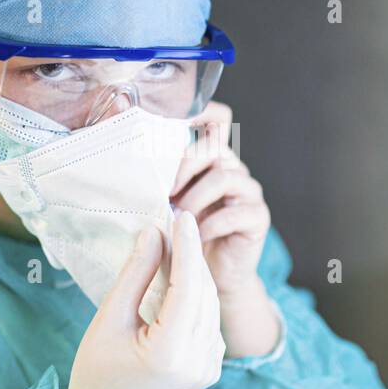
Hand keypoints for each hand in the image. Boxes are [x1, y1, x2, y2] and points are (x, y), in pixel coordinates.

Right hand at [62, 210, 225, 388]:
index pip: (188, 287)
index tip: (182, 216)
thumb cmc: (97, 370)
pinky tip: (183, 275)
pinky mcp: (212, 368)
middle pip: (203, 293)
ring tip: (177, 243)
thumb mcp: (109, 318)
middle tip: (177, 221)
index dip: (187, 248)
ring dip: (196, 272)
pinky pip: (210, 320)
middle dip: (191, 254)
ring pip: (210, 304)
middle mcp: (198, 361)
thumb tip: (154, 233)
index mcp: (170, 353)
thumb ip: (136, 274)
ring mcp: (209, 367)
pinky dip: (199, 294)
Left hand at [170, 101, 269, 294]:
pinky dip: (208, 226)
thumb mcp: (170, 204)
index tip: (174, 119)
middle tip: (163, 193)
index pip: (216, 120)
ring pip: (222, 176)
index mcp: (213, 158)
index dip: (201, 112)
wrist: (213, 277)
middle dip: (182, 167)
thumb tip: (129, 165)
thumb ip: (162, 182)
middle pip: (212, 147)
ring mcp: (249, 191)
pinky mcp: (258, 217)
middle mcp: (234, 168)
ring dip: (193, 199)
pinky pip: (233, 212)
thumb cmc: (186, 237)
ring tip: (176, 219)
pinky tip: (194, 239)